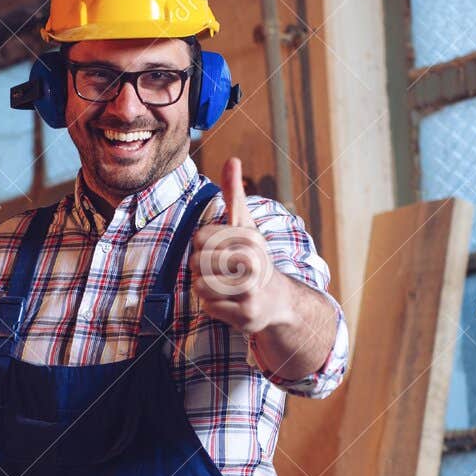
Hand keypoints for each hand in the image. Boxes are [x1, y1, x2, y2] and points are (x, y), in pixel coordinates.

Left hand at [188, 157, 288, 333]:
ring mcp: (251, 291)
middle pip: (197, 262)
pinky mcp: (246, 315)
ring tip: (224, 285)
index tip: (219, 249)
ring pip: (199, 286)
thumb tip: (232, 159)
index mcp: (250, 238)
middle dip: (201, 267)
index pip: (200, 238)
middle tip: (220, 270)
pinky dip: (213, 306)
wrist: (279, 301)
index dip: (202, 245)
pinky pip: (208, 307)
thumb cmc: (254, 259)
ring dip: (205, 287)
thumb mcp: (246, 226)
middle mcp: (253, 263)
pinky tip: (229, 302)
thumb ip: (235, 195)